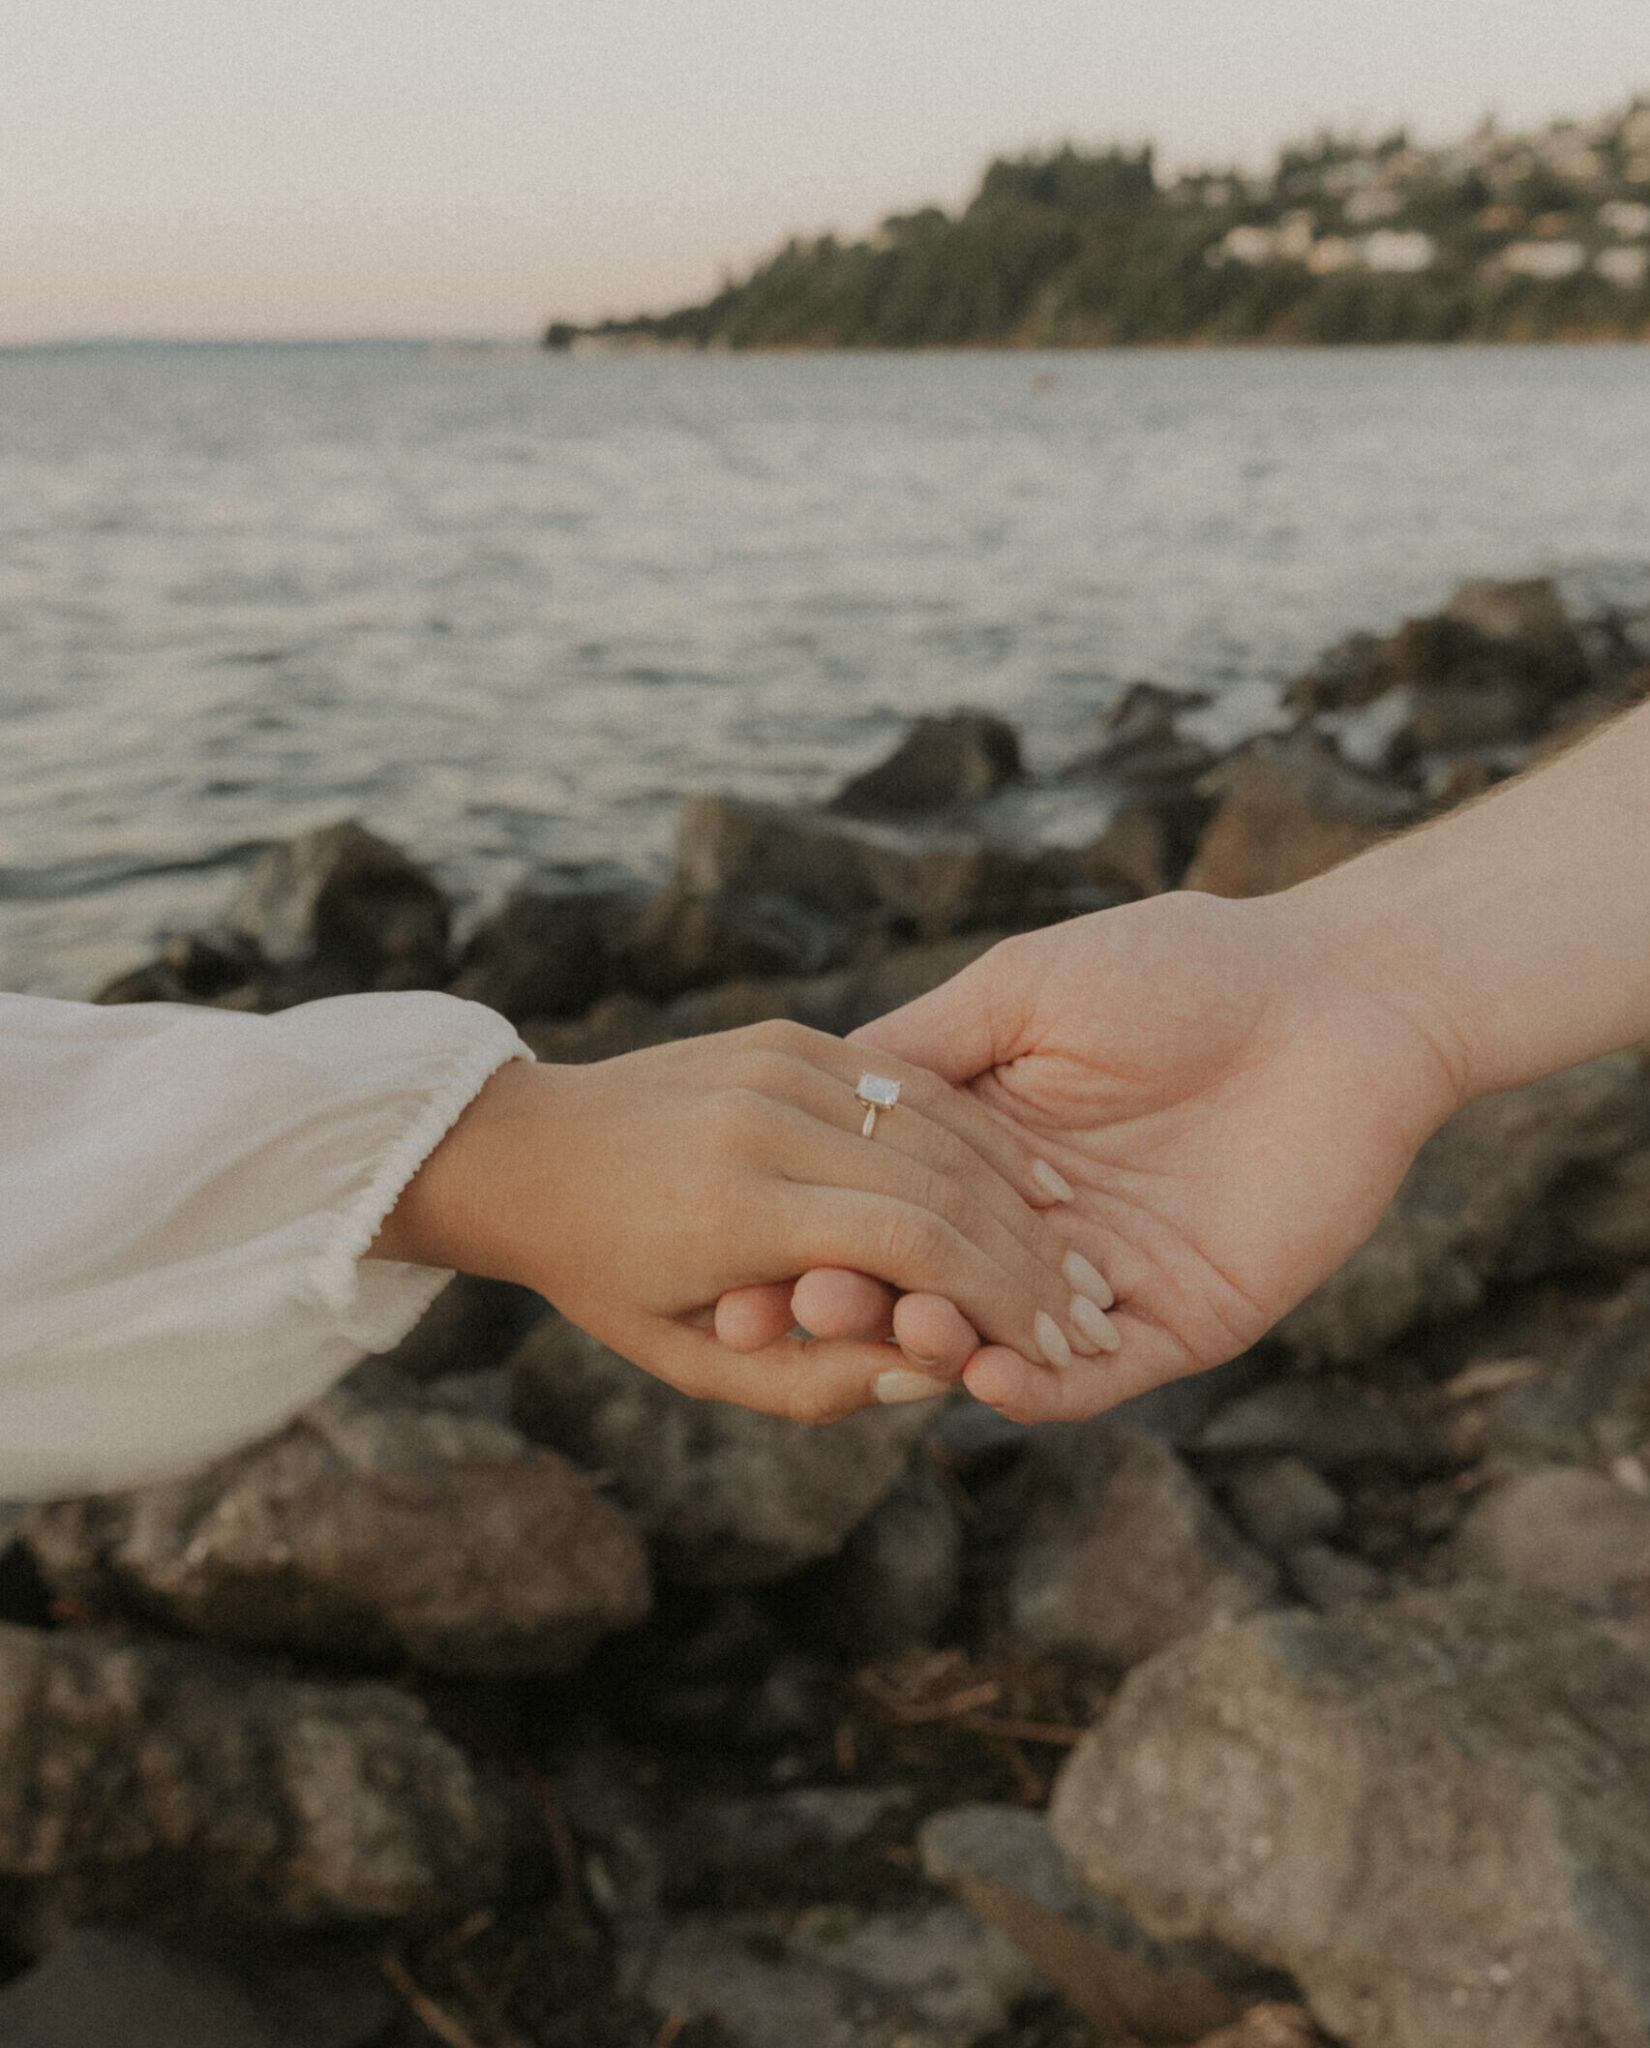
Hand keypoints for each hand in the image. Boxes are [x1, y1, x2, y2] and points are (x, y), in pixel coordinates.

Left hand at [371, 1018, 1113, 1421]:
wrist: (526, 1149)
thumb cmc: (604, 1279)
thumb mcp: (694, 1365)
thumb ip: (815, 1385)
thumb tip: (935, 1379)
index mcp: (737, 1210)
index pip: (914, 1248)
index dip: (1000, 1301)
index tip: (1058, 1349)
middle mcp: (765, 1122)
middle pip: (942, 1183)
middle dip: (1031, 1256)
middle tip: (1092, 1309)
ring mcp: (776, 1064)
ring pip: (938, 1125)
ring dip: (1022, 1193)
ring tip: (1079, 1253)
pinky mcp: (786, 1035)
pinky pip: (907, 1081)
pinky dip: (977, 1132)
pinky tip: (1030, 1180)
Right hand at [725, 891, 1464, 1421]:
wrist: (1335, 995)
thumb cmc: (1177, 967)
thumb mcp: (1018, 992)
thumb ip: (919, 1052)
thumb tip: (803, 1096)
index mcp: (983, 1146)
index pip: (876, 1209)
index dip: (806, 1236)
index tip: (730, 1261)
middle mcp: (1028, 1225)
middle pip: (918, 1285)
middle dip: (850, 1301)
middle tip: (787, 1308)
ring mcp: (1097, 1280)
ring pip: (993, 1342)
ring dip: (929, 1346)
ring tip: (886, 1325)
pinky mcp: (1177, 1323)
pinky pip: (1093, 1377)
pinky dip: (1036, 1388)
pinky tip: (985, 1374)